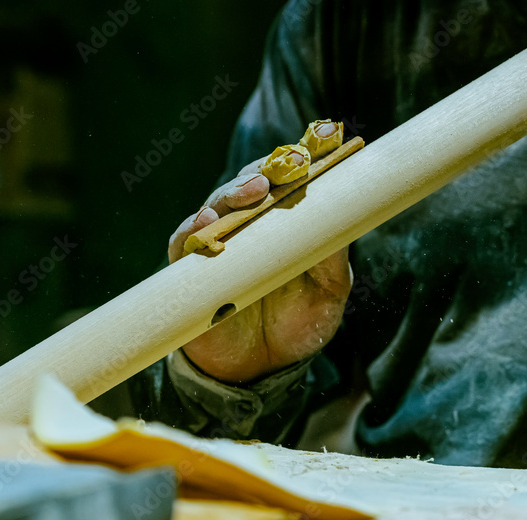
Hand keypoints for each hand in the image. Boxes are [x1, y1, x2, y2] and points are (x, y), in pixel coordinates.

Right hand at [168, 149, 350, 383]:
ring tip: (251, 191)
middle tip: (285, 168)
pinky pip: (185, 240)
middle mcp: (251, 224)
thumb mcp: (329, 292)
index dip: (305, 156)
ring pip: (220, 202)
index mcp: (287, 223)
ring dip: (234, 192)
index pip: (293, 179)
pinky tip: (207, 222)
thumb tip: (341, 215)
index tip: (322, 140)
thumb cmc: (297, 325)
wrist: (259, 372)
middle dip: (269, 169)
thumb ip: (333, 256)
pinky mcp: (190, 267)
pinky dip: (194, 229)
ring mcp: (219, 243)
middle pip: (254, 181)